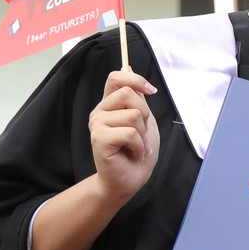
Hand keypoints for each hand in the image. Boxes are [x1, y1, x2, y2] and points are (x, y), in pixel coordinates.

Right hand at [88, 70, 160, 203]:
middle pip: (128, 94)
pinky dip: (139, 146)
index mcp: (109, 105)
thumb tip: (128, 69)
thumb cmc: (136, 152)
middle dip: (144, 114)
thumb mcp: (143, 121)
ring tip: (137, 146)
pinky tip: (134, 153)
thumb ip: (137, 99)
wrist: (129, 180)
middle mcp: (100, 112)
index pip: (116, 77)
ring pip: (132, 115)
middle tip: (141, 132)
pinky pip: (130, 133)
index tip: (151, 91)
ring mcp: (97, 124)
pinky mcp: (98, 139)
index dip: (136, 80)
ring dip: (143, 134)